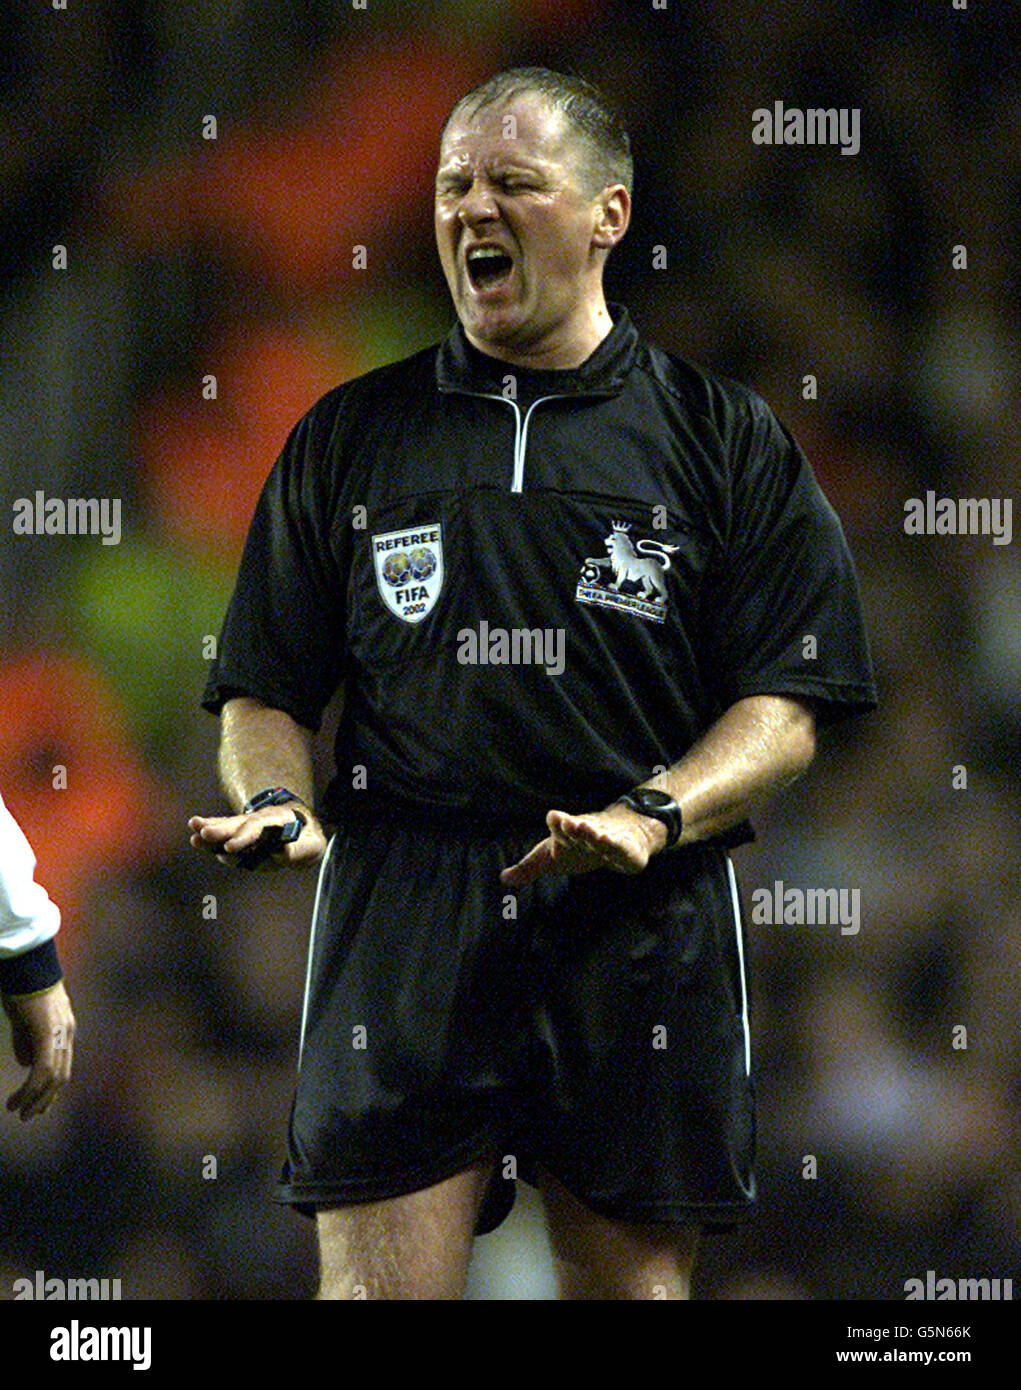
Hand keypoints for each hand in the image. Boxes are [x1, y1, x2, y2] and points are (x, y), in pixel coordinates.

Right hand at [3, 980, 74, 1120]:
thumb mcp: (24, 1020)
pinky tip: (19, 1099)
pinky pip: (43, 1069)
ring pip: (53, 1077)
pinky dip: (32, 1088)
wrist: (25, 964)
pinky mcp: (49, 1032)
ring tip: (19, 1111)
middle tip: (27, 1115)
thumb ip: (27, 1042)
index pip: (63, 1065)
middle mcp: (67, 1032)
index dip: (50, 1088)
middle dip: (44, 1099)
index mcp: (64, 1028)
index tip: (36, 1104)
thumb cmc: (21, 987)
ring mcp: (61, 1032)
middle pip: (62, 1076)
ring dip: (36, 1098)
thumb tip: (27, 1065)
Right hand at [188, 803, 326, 868]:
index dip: (244, 838)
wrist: (304, 828)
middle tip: (203, 833)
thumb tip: (280, 853)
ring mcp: (248, 823)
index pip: (259, 828)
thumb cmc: (308, 840)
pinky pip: (224, 830)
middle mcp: (260, 819)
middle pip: (239, 823)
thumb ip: (297, 852)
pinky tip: (195, 833)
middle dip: (221, 830)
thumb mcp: (312, 847)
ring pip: (228, 825)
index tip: (229, 848)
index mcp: (279, 820)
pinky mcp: (240, 831)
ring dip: (210, 827)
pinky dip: (211, 830)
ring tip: (192, 826)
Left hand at [500, 804, 666, 886]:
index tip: (554, 817)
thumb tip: (503, 878)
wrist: (618, 837)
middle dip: (573, 825)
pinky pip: (619, 847)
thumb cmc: (578, 848)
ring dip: (592, 832)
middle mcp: (584, 832)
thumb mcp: (550, 859)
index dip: (558, 822)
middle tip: (570, 822)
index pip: (560, 825)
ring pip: (598, 835)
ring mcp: (605, 839)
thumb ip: (528, 868)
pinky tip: (610, 843)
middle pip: (578, 828)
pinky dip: (614, 844)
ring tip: (586, 828)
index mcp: (565, 834)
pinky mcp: (623, 849)